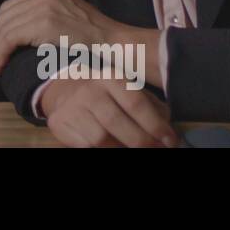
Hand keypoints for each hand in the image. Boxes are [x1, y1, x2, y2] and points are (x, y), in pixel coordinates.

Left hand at [0, 0, 125, 75]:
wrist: (113, 41)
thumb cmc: (94, 36)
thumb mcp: (68, 14)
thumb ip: (47, 13)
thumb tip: (25, 25)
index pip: (13, 4)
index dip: (0, 23)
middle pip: (6, 14)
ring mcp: (43, 8)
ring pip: (5, 29)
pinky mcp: (43, 24)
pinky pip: (10, 39)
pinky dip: (0, 54)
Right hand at [41, 77, 177, 147]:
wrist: (64, 91)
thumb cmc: (106, 94)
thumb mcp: (128, 91)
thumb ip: (151, 107)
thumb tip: (168, 132)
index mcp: (110, 78)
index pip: (135, 102)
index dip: (154, 125)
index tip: (170, 141)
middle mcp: (89, 90)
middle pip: (117, 122)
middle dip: (141, 142)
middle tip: (156, 149)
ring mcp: (72, 107)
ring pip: (100, 139)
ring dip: (121, 149)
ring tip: (132, 150)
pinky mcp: (59, 123)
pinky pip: (85, 146)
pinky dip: (102, 151)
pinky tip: (113, 148)